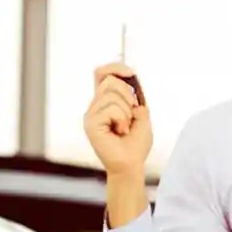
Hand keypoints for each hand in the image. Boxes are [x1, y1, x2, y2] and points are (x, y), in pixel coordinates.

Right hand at [83, 62, 151, 176]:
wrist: (131, 164)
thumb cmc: (135, 144)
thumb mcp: (142, 114)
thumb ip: (135, 96)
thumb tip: (131, 77)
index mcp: (106, 102)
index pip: (102, 73)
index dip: (115, 67)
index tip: (131, 73)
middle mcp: (95, 106)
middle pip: (109, 80)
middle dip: (127, 95)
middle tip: (131, 115)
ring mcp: (91, 114)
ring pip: (111, 94)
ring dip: (126, 111)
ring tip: (124, 127)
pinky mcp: (90, 123)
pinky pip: (110, 108)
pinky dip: (121, 119)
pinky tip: (119, 132)